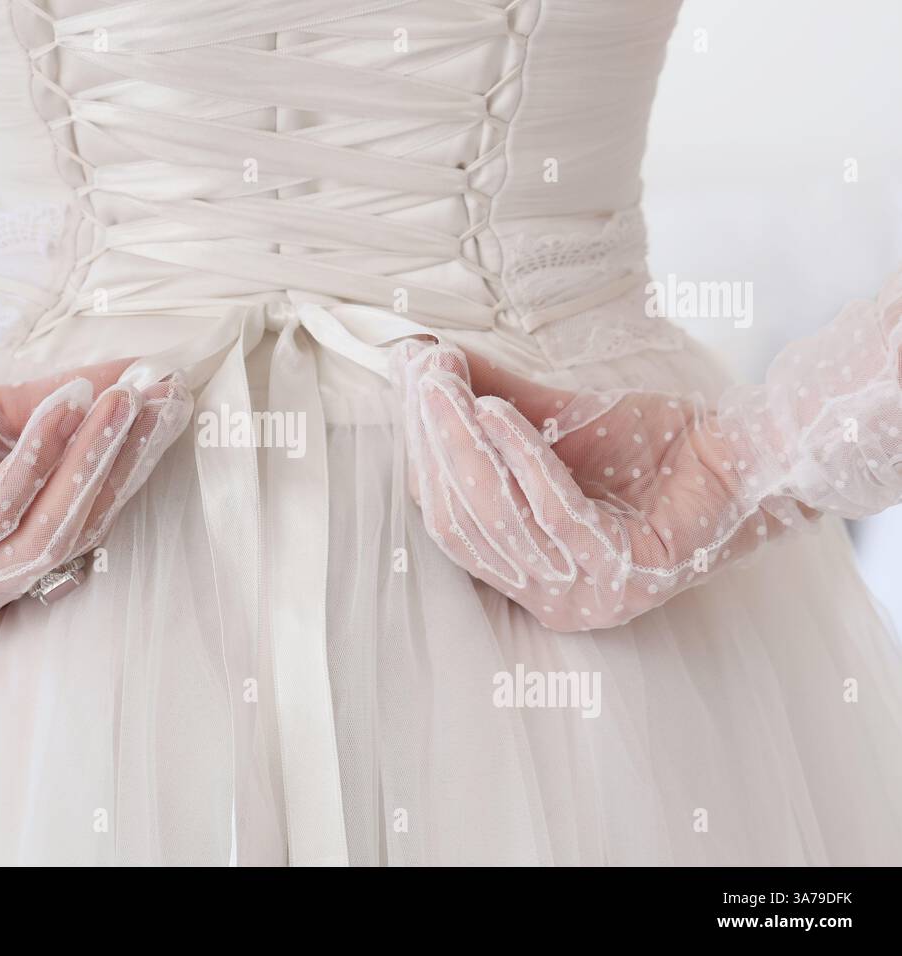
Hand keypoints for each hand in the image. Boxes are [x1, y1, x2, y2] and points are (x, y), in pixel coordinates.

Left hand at [0, 191, 191, 632]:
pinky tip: (63, 407)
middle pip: (80, 530)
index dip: (132, 463)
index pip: (88, 521)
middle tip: (160, 393)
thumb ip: (60, 408)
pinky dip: (35, 458)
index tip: (170, 402)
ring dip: (92, 459)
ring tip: (123, 396)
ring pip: (49, 531)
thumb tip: (140, 374)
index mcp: (0, 571)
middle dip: (125, 459)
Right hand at [396, 341, 809, 630]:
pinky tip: (499, 413)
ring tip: (451, 386)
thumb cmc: (649, 447)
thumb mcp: (552, 424)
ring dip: (467, 446)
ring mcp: (588, 597)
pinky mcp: (625, 576)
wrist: (742, 455)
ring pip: (500, 519)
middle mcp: (552, 600)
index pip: (450, 519)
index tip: (412, 386)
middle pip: (464, 522)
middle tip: (424, 380)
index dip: (425, 453)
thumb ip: (490, 402)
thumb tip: (422, 361)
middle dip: (437, 444)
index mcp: (527, 576)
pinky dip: (521, 458)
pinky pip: (553, 514)